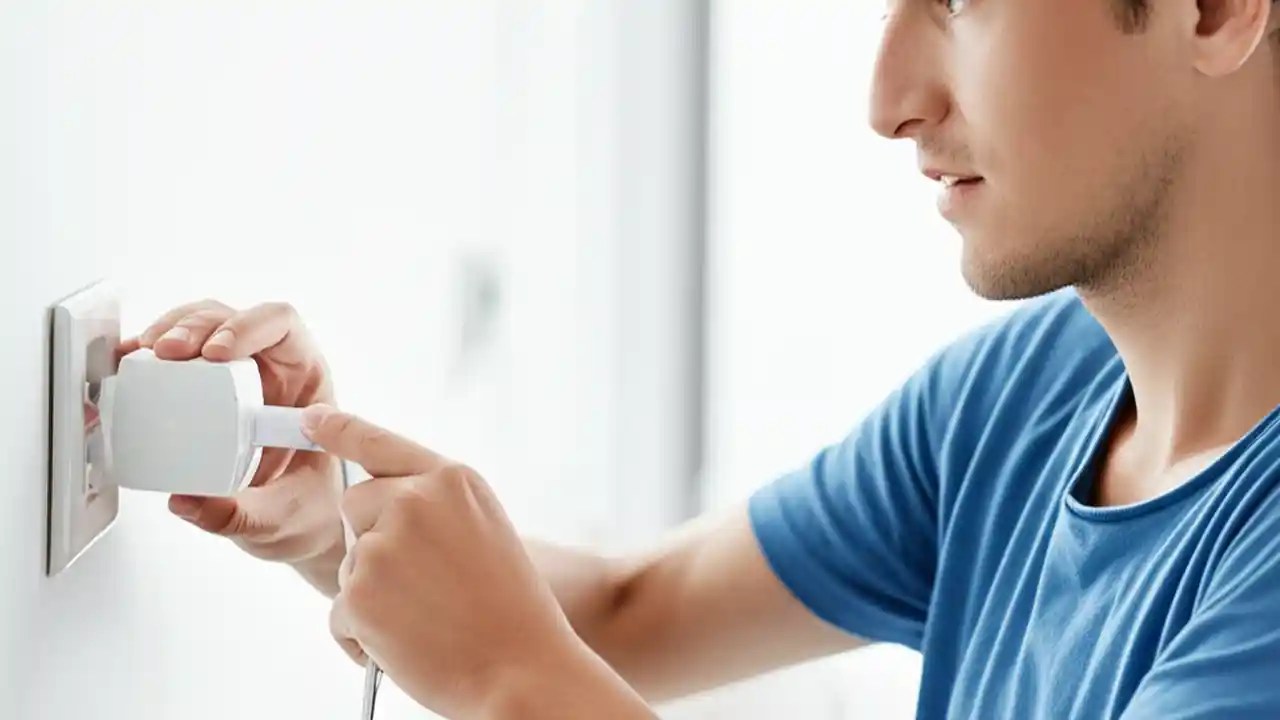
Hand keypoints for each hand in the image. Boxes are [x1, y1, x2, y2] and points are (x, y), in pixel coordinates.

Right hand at [125, 300, 345, 592]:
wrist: (298, 520)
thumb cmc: (307, 507)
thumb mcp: (282, 516)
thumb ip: (241, 516)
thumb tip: (183, 501)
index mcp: (305, 377)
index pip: (281, 325)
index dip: (248, 325)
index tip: (216, 353)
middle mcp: (272, 364)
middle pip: (232, 319)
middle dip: (196, 326)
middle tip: (166, 352)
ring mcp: (238, 371)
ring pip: (202, 326)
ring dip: (170, 330)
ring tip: (143, 355)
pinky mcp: (205, 386)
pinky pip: (177, 355)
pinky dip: (150, 353)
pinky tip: (129, 363)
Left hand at [304, 404, 652, 718]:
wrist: (523, 671)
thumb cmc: (512, 612)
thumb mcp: (486, 533)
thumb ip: (438, 510)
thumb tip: (385, 516)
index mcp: (453, 480)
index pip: (380, 443)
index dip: (340, 429)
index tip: (312, 420)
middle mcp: (415, 501)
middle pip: (356, 505)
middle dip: (372, 540)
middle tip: (418, 585)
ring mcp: (383, 544)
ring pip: (349, 564)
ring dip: (374, 597)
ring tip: (427, 622)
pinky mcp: (358, 592)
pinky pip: (340, 613)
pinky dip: (363, 638)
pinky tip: (408, 647)